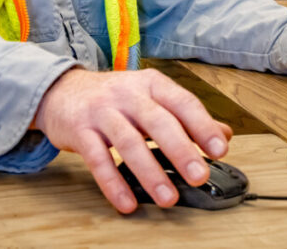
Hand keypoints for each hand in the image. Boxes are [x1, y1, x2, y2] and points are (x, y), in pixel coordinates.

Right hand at [33, 67, 232, 213]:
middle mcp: (128, 94)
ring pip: (129, 143)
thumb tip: (224, 134)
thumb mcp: (152, 98)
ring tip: (167, 197)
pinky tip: (127, 202)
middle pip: (158, 122)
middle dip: (181, 150)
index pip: (183, 103)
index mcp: (152, 84)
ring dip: (150, 173)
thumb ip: (186, 116)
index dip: (203, 126)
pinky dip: (113, 184)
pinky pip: (98, 160)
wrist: (62, 91)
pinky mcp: (80, 131)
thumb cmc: (115, 98)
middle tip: (199, 176)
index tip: (220, 149)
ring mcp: (102, 112)